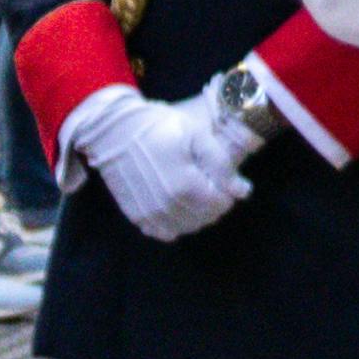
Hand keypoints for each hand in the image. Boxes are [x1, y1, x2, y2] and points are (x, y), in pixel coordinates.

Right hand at [66, 77, 258, 243]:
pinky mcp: (136, 216)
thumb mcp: (196, 134)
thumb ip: (220, 163)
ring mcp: (149, 215)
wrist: (115, 131)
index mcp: (184, 187)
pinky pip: (164, 232)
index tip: (226, 179)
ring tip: (196, 192)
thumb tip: (243, 191)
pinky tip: (177, 203)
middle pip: (203, 218)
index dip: (228, 193)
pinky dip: (176, 223)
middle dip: (215, 203)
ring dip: (197, 215)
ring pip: (185, 228)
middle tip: (212, 183)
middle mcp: (166, 208)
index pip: (219, 205)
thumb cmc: (158, 126)